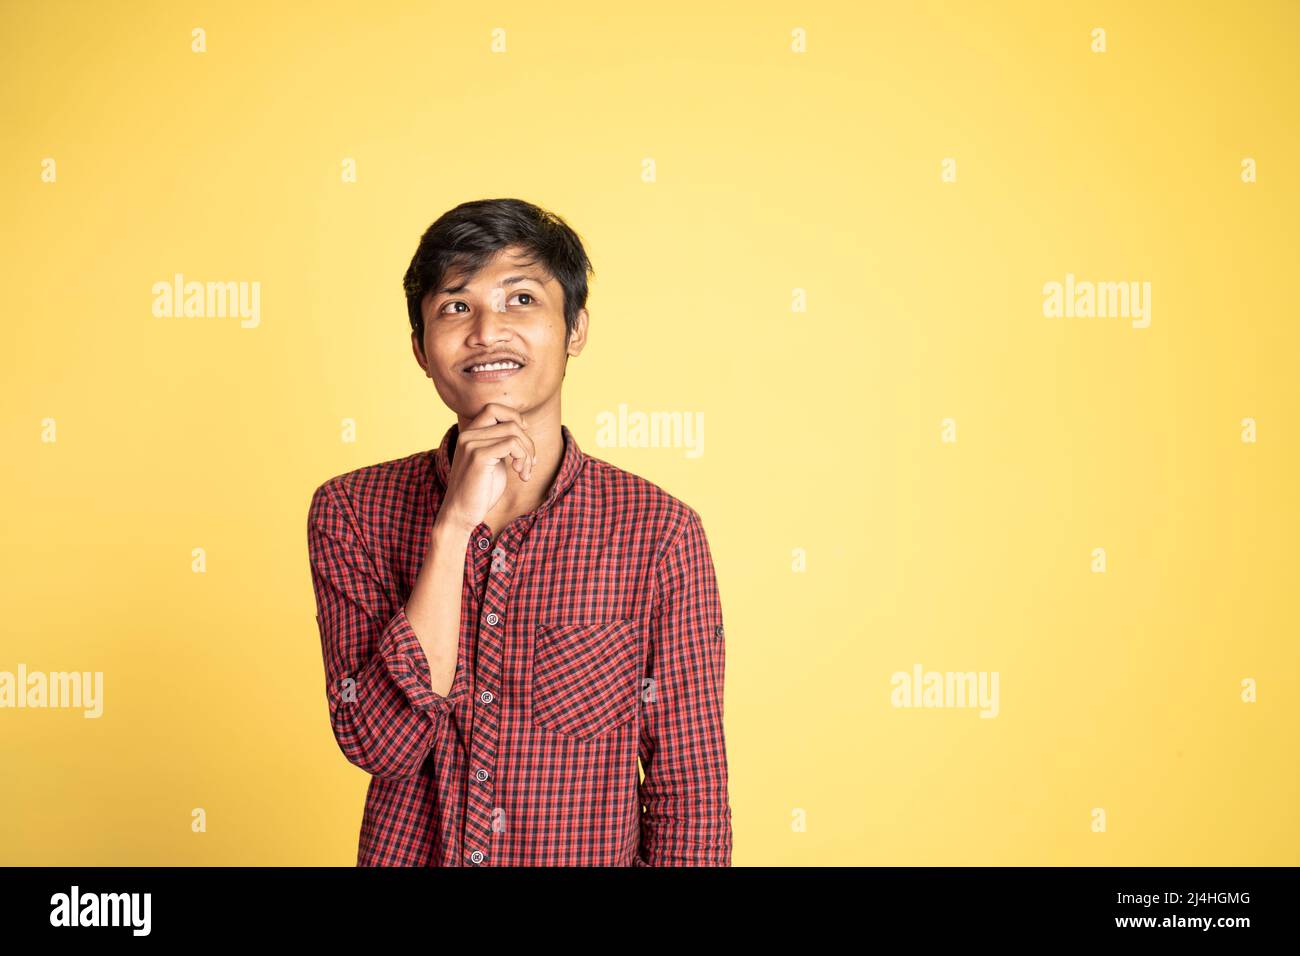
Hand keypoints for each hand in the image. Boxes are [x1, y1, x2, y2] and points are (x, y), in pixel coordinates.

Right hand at [434, 403, 536, 534]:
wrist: (461, 515)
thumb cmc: (479, 491)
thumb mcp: (492, 461)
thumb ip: (500, 443)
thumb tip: (523, 426)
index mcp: (469, 434)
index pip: (493, 408)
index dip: (514, 417)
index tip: (524, 438)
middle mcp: (468, 435)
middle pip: (509, 419)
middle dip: (527, 440)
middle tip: (530, 462)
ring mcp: (471, 444)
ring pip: (514, 432)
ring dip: (528, 454)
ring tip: (524, 472)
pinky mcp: (478, 456)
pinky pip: (512, 444)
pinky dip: (523, 459)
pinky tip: (521, 474)